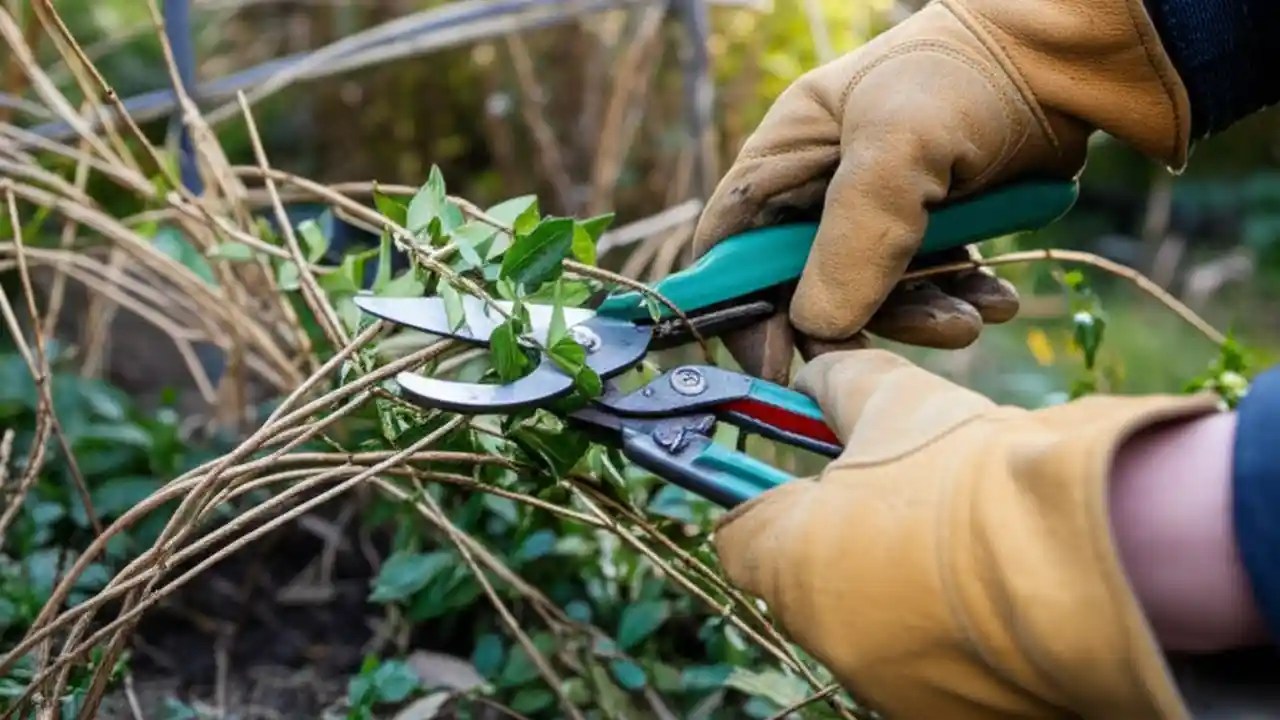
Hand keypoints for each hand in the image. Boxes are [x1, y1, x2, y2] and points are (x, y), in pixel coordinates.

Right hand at [694, 0, 1190, 382]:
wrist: (1071, 59)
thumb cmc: (968, 78)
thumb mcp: (899, 147)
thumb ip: (855, 235)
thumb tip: (819, 325)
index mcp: (784, 157)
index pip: (733, 248)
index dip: (741, 308)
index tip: (774, 363)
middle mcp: (820, 190)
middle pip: (802, 286)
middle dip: (848, 324)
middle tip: (883, 363)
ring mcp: (877, 212)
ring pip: (872, 296)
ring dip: (918, 320)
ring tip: (968, 320)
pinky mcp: (932, 228)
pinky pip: (928, 286)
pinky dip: (957, 303)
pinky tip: (995, 301)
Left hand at [712, 349, 1220, 718]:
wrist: (1105, 550)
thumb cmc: (977, 471)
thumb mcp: (896, 400)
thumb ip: (839, 385)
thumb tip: (818, 374)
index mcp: (790, 562)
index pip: (739, 532)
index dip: (766, 493)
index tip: (799, 472)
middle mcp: (826, 638)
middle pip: (811, 578)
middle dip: (846, 535)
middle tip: (903, 495)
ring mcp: (888, 684)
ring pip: (875, 621)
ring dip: (902, 582)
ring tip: (969, 539)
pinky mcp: (950, 713)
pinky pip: (935, 659)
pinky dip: (953, 627)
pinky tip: (1001, 586)